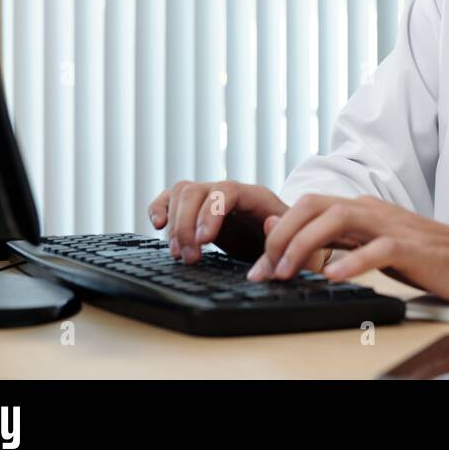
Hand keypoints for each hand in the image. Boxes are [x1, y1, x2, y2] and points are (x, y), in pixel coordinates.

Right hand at [148, 180, 290, 265]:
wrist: (278, 244)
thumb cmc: (285, 243)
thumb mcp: (290, 241)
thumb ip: (283, 234)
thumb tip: (270, 224)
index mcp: (256, 196)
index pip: (227, 191)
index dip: (211, 213)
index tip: (204, 241)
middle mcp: (229, 191)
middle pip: (197, 191)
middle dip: (187, 225)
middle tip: (190, 258)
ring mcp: (209, 197)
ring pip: (181, 193)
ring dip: (174, 224)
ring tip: (180, 254)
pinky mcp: (194, 209)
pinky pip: (170, 198)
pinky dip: (159, 208)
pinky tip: (157, 226)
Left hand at [249, 194, 448, 302]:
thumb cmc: (430, 257)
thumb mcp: (376, 247)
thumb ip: (339, 242)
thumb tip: (294, 241)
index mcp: (363, 210)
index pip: (309, 207)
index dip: (278, 233)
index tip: (260, 266)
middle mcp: (373, 211)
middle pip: (315, 206)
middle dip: (283, 236)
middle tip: (265, 270)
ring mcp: (393, 226)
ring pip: (338, 220)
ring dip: (306, 245)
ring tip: (288, 272)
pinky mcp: (413, 248)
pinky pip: (377, 249)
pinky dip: (352, 261)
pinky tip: (335, 276)